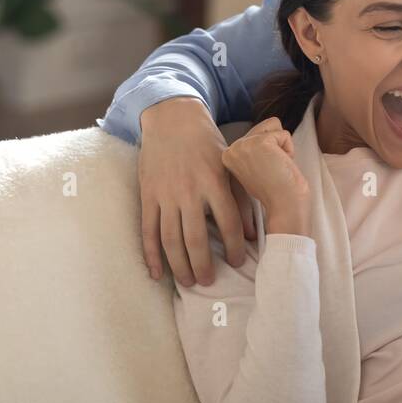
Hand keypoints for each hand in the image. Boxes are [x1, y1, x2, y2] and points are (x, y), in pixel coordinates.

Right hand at [139, 98, 254, 286]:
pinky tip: (158, 274)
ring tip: (188, 282)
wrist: (173, 120)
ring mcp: (165, 195)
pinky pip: (148, 231)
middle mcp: (189, 191)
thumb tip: (253, 233)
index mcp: (214, 182)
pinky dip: (151, 255)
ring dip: (179, 265)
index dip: (234, 246)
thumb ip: (242, 197)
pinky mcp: (148, 196)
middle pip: (195, 238)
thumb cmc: (208, 144)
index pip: (228, 222)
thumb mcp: (230, 164)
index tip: (238, 262)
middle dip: (203, 264)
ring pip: (171, 239)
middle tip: (210, 282)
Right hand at [220, 117, 311, 238]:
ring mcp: (244, 145)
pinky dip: (289, 149)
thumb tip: (271, 124)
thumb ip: (255, 148)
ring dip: (283, 146)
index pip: (258, 133)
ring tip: (276, 167)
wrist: (284, 207)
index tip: (266, 172)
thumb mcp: (256, 166)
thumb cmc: (276, 190)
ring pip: (274, 126)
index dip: (271, 151)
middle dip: (277, 146)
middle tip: (273, 170)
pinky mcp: (260, 143)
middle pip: (266, 126)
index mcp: (229, 155)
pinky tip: (281, 166)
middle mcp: (232, 148)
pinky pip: (284, 134)